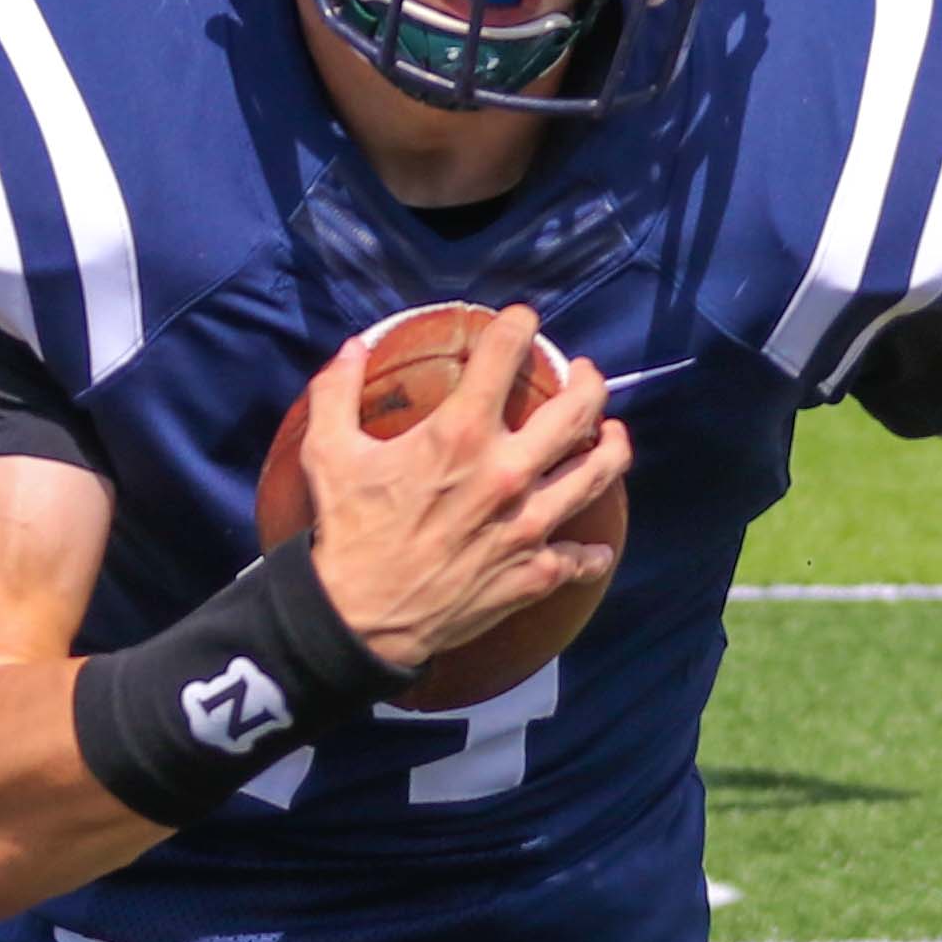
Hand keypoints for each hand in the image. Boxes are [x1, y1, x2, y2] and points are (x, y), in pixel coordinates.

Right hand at [303, 307, 627, 675]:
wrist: (359, 620)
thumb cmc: (347, 534)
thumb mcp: (329, 454)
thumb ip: (337, 392)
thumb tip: (352, 347)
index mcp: (459, 435)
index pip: (506, 355)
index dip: (519, 326)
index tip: (523, 321)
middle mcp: (507, 474)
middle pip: (579, 411)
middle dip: (589, 383)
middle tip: (583, 376)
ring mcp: (528, 526)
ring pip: (599, 473)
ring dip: (612, 447)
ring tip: (610, 436)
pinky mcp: (535, 573)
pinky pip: (582, 556)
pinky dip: (590, 550)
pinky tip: (592, 544)